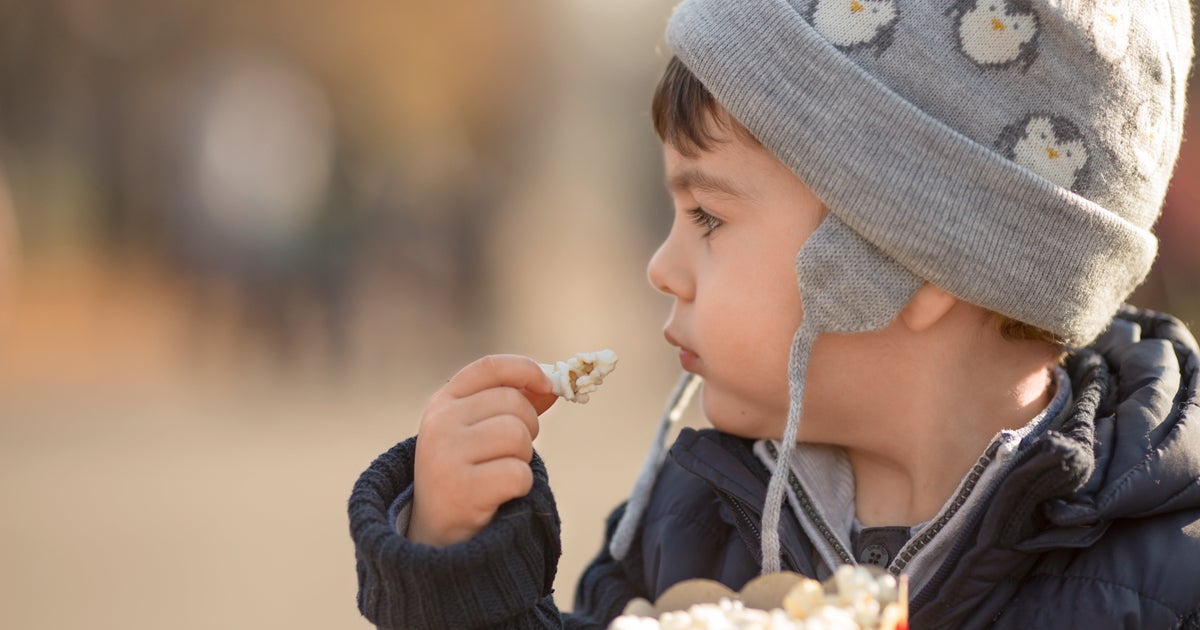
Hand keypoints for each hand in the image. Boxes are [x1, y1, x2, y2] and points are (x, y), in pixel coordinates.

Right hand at [409, 354, 557, 546]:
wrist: (435, 534)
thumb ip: (511, 404)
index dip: (526, 370)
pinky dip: (520, 486)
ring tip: (501, 473)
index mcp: (443, 403)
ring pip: (518, 436)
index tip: (549, 385)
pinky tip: (500, 495)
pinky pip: (518, 473)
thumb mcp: (478, 432)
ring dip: (523, 458)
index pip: (490, 367)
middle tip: (514, 451)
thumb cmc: (467, 474)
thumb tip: (552, 383)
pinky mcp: (462, 490)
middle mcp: (440, 424)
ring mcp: (447, 456)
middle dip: (528, 426)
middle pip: (513, 403)